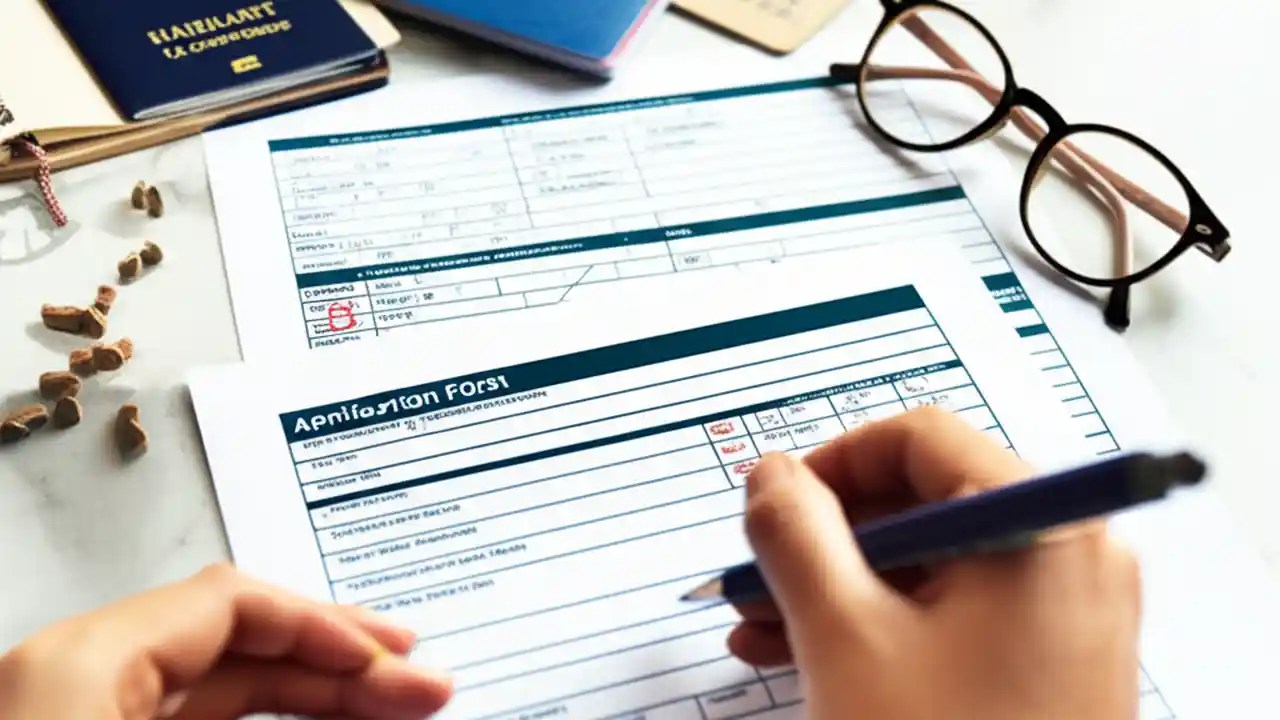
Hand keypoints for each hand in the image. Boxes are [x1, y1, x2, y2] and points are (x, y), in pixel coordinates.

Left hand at [0, 564, 451, 719]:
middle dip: (335, 664)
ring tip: (380, 708)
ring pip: (212, 687)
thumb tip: (380, 714)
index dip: (333, 628)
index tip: (395, 664)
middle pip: (230, 643)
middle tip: (416, 686)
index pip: (233, 605)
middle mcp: (71, 679)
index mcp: (84, 665)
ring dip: (305, 697)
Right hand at [729, 407, 1140, 719]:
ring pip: (930, 564)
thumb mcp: (844, 637)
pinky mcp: (1051, 661)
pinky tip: (808, 652)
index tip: (774, 504)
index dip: (831, 461)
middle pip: (923, 500)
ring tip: (764, 626)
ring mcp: (1065, 613)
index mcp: (1038, 525)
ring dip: (838, 585)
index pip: (920, 437)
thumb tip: (772, 477)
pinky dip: (880, 622)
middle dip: (824, 539)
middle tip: (760, 571)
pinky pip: (953, 612)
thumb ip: (795, 536)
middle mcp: (1068, 555)